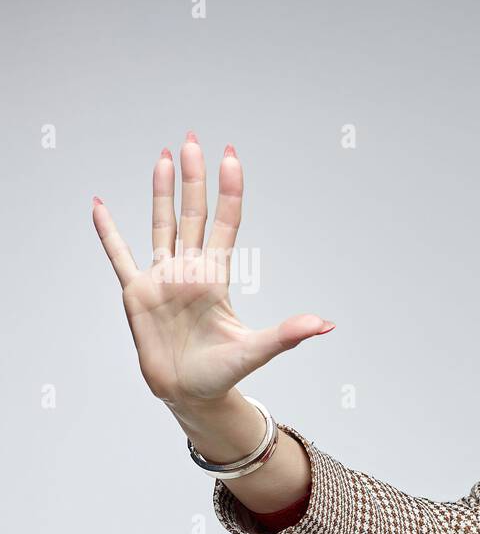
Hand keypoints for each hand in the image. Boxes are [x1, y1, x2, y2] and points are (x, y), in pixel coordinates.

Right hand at [93, 132, 333, 414]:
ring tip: (163, 156)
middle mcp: (189, 270)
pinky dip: (108, 232)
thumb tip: (326, 325)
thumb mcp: (256, 351)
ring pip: (162, 224)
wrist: (188, 394)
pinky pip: (120, 256)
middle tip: (194, 138)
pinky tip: (99, 206)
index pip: (225, 224)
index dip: (229, 191)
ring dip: (161, 190)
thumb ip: (287, 334)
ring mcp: (162, 279)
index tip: (231, 157)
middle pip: (193, 213)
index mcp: (216, 277)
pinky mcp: (136, 293)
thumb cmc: (221, 373)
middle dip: (194, 177)